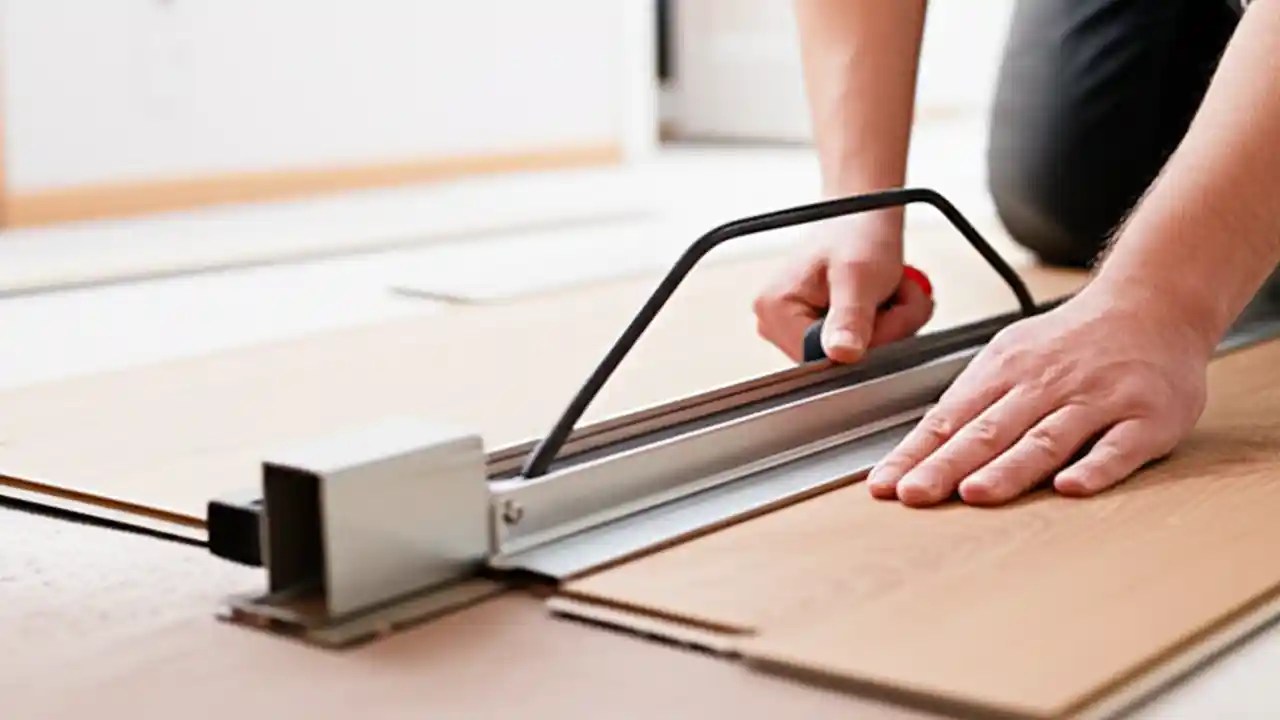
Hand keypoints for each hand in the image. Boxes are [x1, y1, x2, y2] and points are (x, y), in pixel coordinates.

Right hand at [753, 215, 933, 362]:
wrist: (864, 213)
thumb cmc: (857, 233)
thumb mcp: (859, 275)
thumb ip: (850, 317)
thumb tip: (841, 355)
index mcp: (774, 310)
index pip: (823, 361)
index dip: (862, 345)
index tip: (881, 309)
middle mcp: (775, 324)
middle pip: (839, 361)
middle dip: (881, 334)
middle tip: (892, 296)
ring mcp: (793, 328)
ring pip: (854, 356)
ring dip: (888, 328)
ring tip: (890, 294)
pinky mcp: (815, 328)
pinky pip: (857, 347)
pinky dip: (883, 327)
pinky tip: (882, 302)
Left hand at [866, 284, 1212, 506]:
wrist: (1153, 304)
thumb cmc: (1072, 342)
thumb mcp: (1012, 356)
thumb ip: (974, 400)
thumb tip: (923, 444)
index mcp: (1005, 371)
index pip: (950, 419)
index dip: (915, 454)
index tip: (885, 484)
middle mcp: (1046, 385)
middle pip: (989, 431)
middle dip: (946, 465)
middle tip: (913, 494)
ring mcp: (1097, 400)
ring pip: (1046, 438)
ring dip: (1009, 468)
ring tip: (974, 493)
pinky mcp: (1147, 418)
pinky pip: (1119, 447)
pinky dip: (1095, 468)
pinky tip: (1071, 488)